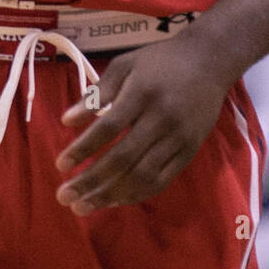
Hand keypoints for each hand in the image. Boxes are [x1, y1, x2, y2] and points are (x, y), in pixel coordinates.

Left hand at [54, 35, 230, 213]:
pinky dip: (136, 194)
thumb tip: (66, 121)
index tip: (60, 165)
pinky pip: (161, 180)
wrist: (208, 62)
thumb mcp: (124, 65)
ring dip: (110, 195)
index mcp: (142, 94)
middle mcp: (161, 119)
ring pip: (142, 175)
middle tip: (64, 197)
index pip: (108, 127)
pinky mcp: (189, 152)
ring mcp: (178, 138)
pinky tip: (114, 200)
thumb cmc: (159, 61)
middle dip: (91, 181)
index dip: (83, 149)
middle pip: (123, 158)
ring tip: (83, 207)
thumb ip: (96, 93)